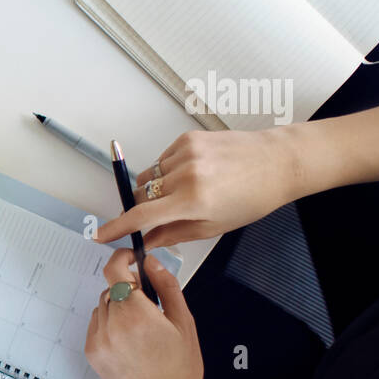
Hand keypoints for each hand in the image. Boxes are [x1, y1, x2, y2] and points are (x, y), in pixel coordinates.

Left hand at [84, 249, 211, 378]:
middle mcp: (111, 325)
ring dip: (118, 307)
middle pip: (110, 288)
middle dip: (127, 288)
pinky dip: (110, 325)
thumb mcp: (184, 323)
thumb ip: (167, 286)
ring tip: (142, 329)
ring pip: (103, 306)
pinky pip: (97, 325)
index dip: (123, 258)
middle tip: (149, 303)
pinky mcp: (91, 353)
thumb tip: (152, 262)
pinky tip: (131, 342)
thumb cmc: (180, 372)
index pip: (115, 270)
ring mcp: (98, 340)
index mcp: (136, 314)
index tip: (133, 257)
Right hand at [95, 128, 302, 247]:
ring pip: (149, 177)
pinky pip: (162, 160)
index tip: (100, 234)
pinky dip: (167, 172)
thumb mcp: (214, 226)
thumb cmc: (252, 198)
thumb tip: (147, 240)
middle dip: (142, 208)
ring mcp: (185, 153)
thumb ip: (174, 233)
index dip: (117, 227)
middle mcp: (186, 174)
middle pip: (140, 195)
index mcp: (193, 200)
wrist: (278, 162)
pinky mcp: (188, 139)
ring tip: (183, 192)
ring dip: (155, 189)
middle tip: (159, 215)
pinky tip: (191, 175)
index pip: (141, 216)